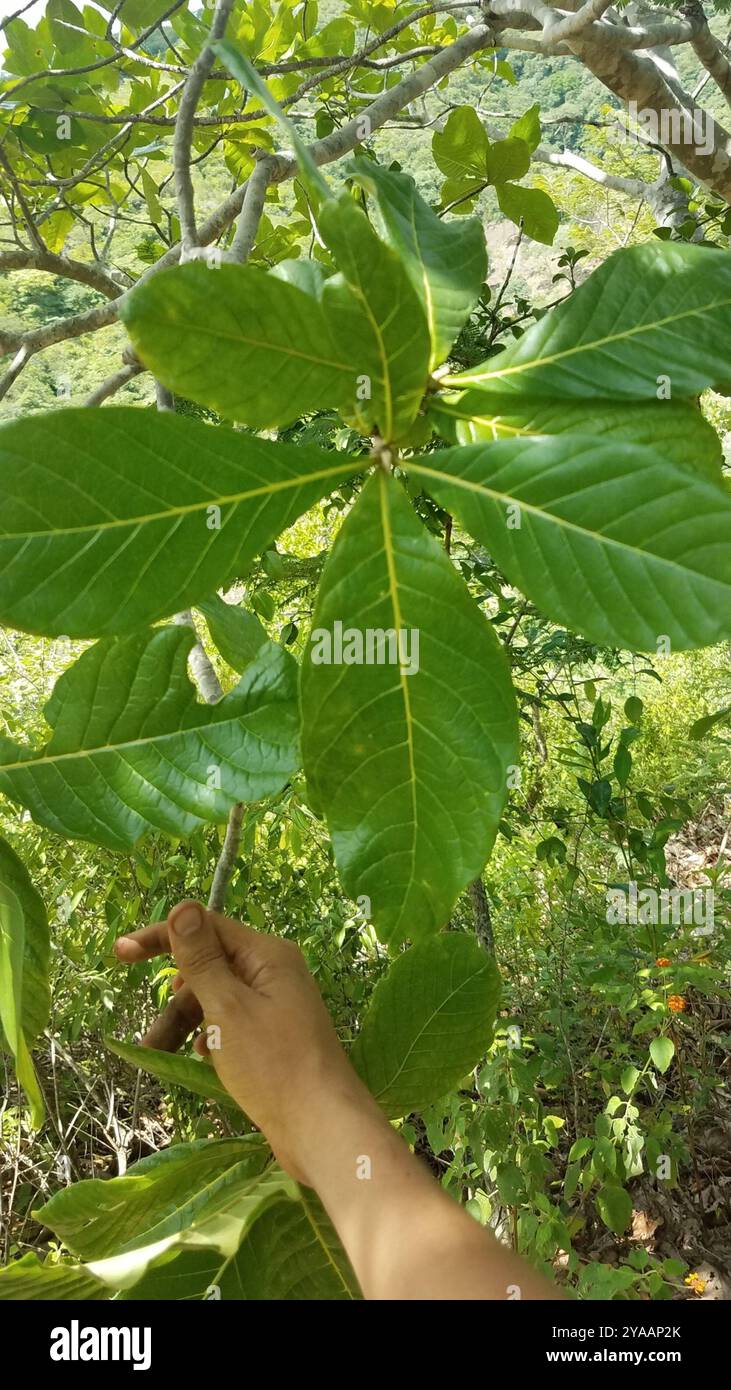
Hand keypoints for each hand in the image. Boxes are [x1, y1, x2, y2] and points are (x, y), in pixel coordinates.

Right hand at [114, 900, 368, 1182]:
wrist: (323, 1128)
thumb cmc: (274, 1065)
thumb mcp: (228, 1007)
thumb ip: (202, 959)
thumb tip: (183, 906)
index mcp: (267, 955)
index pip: (206, 928)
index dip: (162, 937)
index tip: (119, 953)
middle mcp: (274, 973)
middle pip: (209, 969)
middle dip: (175, 1001)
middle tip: (146, 1040)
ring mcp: (277, 1005)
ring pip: (218, 1000)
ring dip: (188, 1023)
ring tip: (160, 1056)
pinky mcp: (276, 1036)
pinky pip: (232, 1023)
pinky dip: (211, 1036)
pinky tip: (203, 1058)